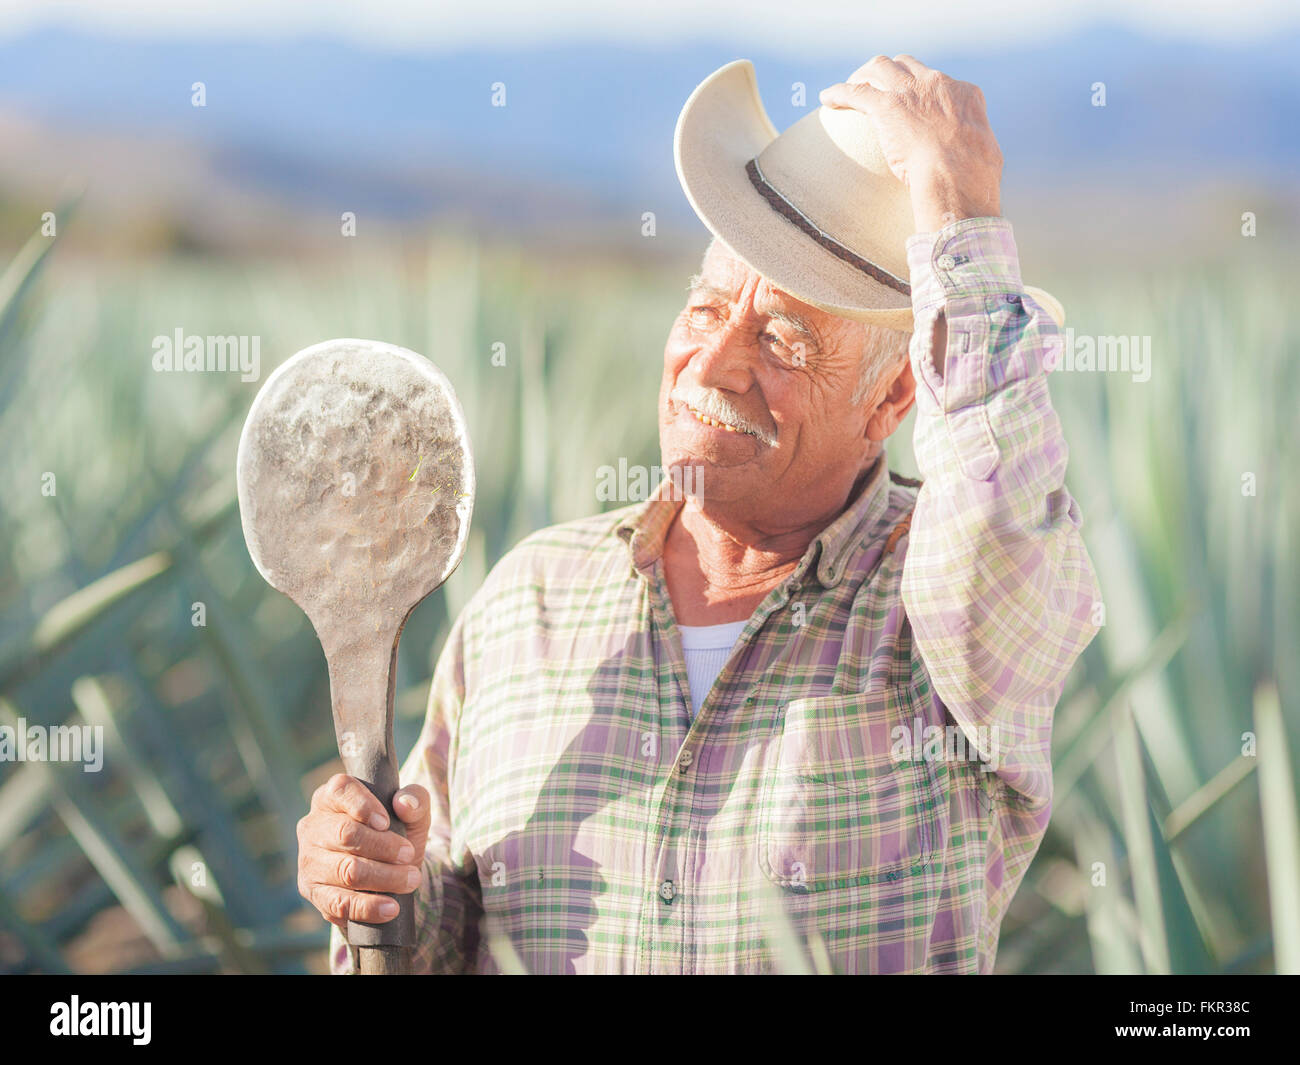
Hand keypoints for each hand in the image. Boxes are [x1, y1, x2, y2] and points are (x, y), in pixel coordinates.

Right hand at [296, 773, 430, 930]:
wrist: (389, 874)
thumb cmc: (396, 833)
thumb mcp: (413, 814)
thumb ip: (416, 800)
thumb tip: (405, 803)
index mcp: (332, 796)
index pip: (340, 790)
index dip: (363, 805)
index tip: (387, 822)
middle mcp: (314, 825)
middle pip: (345, 833)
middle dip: (383, 846)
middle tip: (409, 855)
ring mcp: (309, 860)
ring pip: (345, 870)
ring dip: (383, 877)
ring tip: (410, 880)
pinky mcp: (313, 892)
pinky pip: (338, 903)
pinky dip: (368, 907)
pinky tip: (390, 907)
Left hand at [819, 55, 1001, 232]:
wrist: (956, 175)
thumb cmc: (973, 177)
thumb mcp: (983, 158)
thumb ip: (972, 153)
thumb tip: (975, 169)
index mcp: (963, 95)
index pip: (937, 83)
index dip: (921, 90)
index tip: (911, 103)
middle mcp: (936, 85)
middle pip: (906, 65)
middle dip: (888, 72)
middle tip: (874, 86)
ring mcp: (909, 92)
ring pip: (880, 68)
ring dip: (863, 75)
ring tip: (850, 87)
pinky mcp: (885, 106)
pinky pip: (855, 92)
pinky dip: (839, 92)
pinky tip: (826, 98)